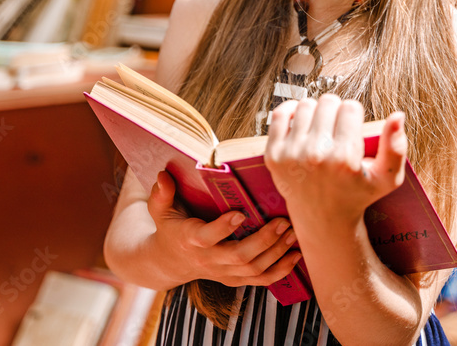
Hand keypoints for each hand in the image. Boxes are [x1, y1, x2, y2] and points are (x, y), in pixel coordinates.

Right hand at [146, 170, 301, 286]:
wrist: (170, 261)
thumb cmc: (170, 227)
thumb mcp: (160, 210)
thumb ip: (161, 193)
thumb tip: (163, 175)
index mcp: (190, 240)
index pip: (206, 238)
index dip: (222, 228)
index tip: (240, 213)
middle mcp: (208, 260)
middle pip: (238, 256)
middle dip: (263, 241)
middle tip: (282, 222)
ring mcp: (223, 273)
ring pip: (253, 269)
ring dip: (277, 253)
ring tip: (294, 233)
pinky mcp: (235, 279)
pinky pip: (260, 280)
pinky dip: (281, 271)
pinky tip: (296, 255)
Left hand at [264, 95, 408, 227]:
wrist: (322, 219)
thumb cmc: (357, 195)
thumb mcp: (387, 179)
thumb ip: (396, 148)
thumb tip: (398, 114)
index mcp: (344, 159)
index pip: (351, 107)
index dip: (354, 114)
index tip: (353, 126)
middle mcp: (315, 155)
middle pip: (328, 102)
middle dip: (336, 110)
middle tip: (337, 126)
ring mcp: (291, 155)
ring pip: (306, 104)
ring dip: (315, 111)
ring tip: (321, 126)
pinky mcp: (273, 155)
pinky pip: (279, 114)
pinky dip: (290, 111)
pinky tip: (300, 120)